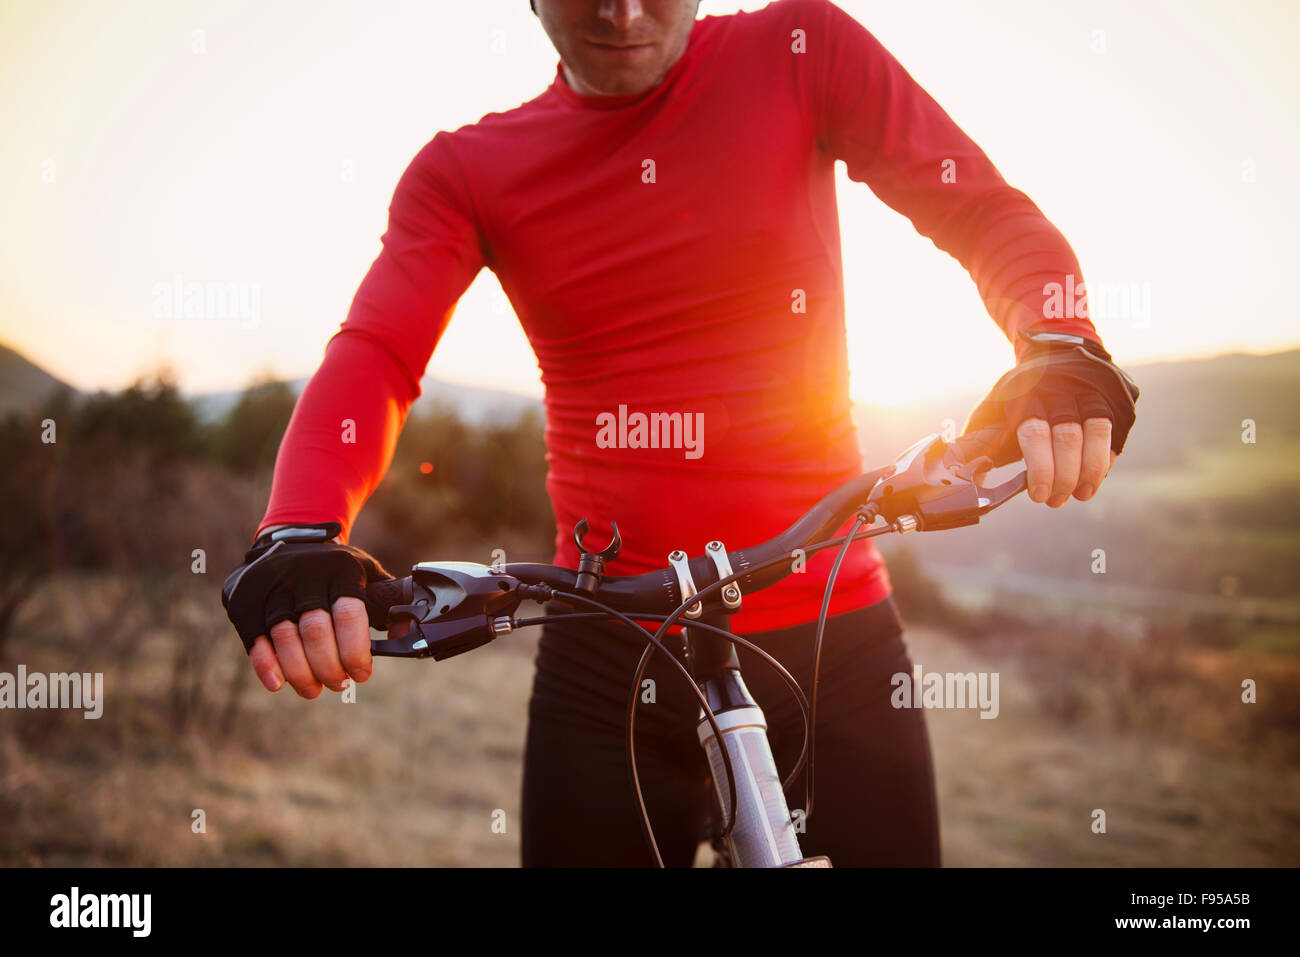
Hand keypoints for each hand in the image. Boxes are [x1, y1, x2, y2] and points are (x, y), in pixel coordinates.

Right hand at [221, 524, 399, 695]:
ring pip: (284, 637)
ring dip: (301, 672)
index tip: (362, 674)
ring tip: (314, 690)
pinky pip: (254, 639)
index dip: (356, 651)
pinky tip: (278, 684)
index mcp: (340, 568)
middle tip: (339, 685)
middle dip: (329, 667)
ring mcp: (272, 586)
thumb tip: (404, 635)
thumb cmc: (334, 569)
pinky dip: (266, 665)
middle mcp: (304, 574)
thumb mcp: (364, 572)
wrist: (286, 539)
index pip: (350, 613)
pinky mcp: (246, 601)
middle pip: (316, 630)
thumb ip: (387, 601)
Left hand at [954, 330, 1138, 504]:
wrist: (1058, 349)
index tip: (1038, 495)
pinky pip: (1115, 433)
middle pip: (1068, 436)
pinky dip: (1106, 459)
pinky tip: (1093, 476)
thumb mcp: (992, 409)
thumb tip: (968, 480)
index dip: (1040, 468)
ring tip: (1081, 493)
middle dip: (1064, 476)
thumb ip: (979, 443)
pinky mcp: (1116, 398)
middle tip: (1056, 501)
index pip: (1035, 433)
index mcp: (1027, 392)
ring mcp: (1093, 390)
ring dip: (1091, 471)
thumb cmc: (1019, 393)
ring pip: (1099, 433)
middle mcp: (1063, 388)